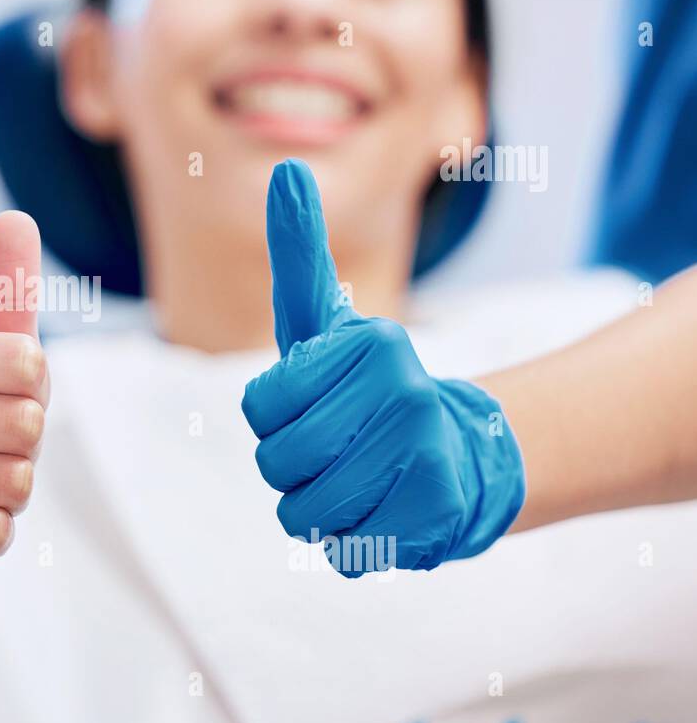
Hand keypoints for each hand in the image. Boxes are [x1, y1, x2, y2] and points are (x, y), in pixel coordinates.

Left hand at [240, 160, 524, 575]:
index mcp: (372, 344)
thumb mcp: (329, 321)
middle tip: (337, 449)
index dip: (275, 419)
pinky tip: (385, 511)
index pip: (260, 410)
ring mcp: (424, 456)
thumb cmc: (368, 388)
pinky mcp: (435, 517)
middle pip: (277, 464)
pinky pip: (343, 551)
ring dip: (318, 507)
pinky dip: (353, 541)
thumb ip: (300, 253)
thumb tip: (287, 171)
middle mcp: (405, 394)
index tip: (317, 404)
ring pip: (303, 514)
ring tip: (358, 479)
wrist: (462, 455)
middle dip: (291, 467)